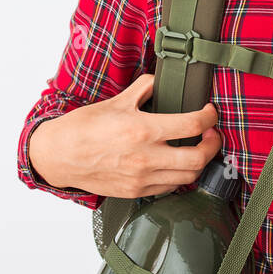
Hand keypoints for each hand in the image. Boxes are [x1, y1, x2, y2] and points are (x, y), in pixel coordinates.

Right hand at [28, 72, 222, 198]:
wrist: (60, 156)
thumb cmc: (83, 128)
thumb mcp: (117, 101)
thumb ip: (144, 88)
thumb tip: (161, 82)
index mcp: (143, 130)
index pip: (193, 125)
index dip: (209, 117)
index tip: (209, 112)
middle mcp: (146, 158)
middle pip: (199, 158)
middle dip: (213, 144)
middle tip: (211, 133)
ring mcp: (142, 178)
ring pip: (188, 176)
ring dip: (198, 162)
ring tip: (196, 148)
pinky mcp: (136, 191)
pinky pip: (169, 187)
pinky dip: (179, 175)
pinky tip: (175, 164)